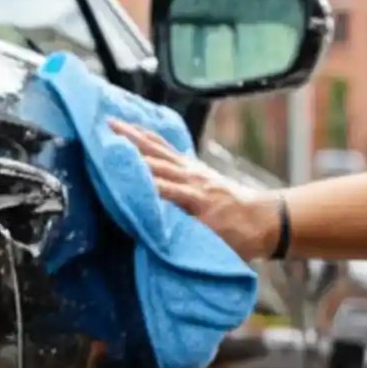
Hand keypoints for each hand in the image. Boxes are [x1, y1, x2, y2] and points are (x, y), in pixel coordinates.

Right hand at [109, 119, 281, 260]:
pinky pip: (166, 147)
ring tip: (108, 123)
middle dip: (127, 150)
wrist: (266, 220)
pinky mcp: (192, 166)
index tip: (111, 172)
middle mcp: (191, 178)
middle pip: (153, 160)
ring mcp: (192, 169)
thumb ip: (184, 239)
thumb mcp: (213, 245)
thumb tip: (152, 238)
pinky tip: (133, 127)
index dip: (136, 179)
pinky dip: (148, 135)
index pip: (159, 186)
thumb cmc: (240, 238)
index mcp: (196, 199)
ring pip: (157, 148)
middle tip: (100, 139)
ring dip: (132, 136)